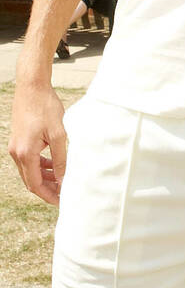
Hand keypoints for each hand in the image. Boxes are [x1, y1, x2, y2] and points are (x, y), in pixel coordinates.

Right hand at [8, 79, 67, 204]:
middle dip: (48, 189)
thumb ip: (61, 159)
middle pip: (31, 180)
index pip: (35, 184)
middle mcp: (16, 152)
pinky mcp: (19, 141)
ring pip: (30, 170)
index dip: (49, 195)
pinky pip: (29, 160)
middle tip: (64, 194)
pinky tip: (54, 164)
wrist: (32, 86)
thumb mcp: (59, 134)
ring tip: (62, 180)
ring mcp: (16, 147)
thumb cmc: (46, 107)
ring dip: (45, 177)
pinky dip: (41, 165)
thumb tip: (64, 179)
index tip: (62, 201)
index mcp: (25, 153)